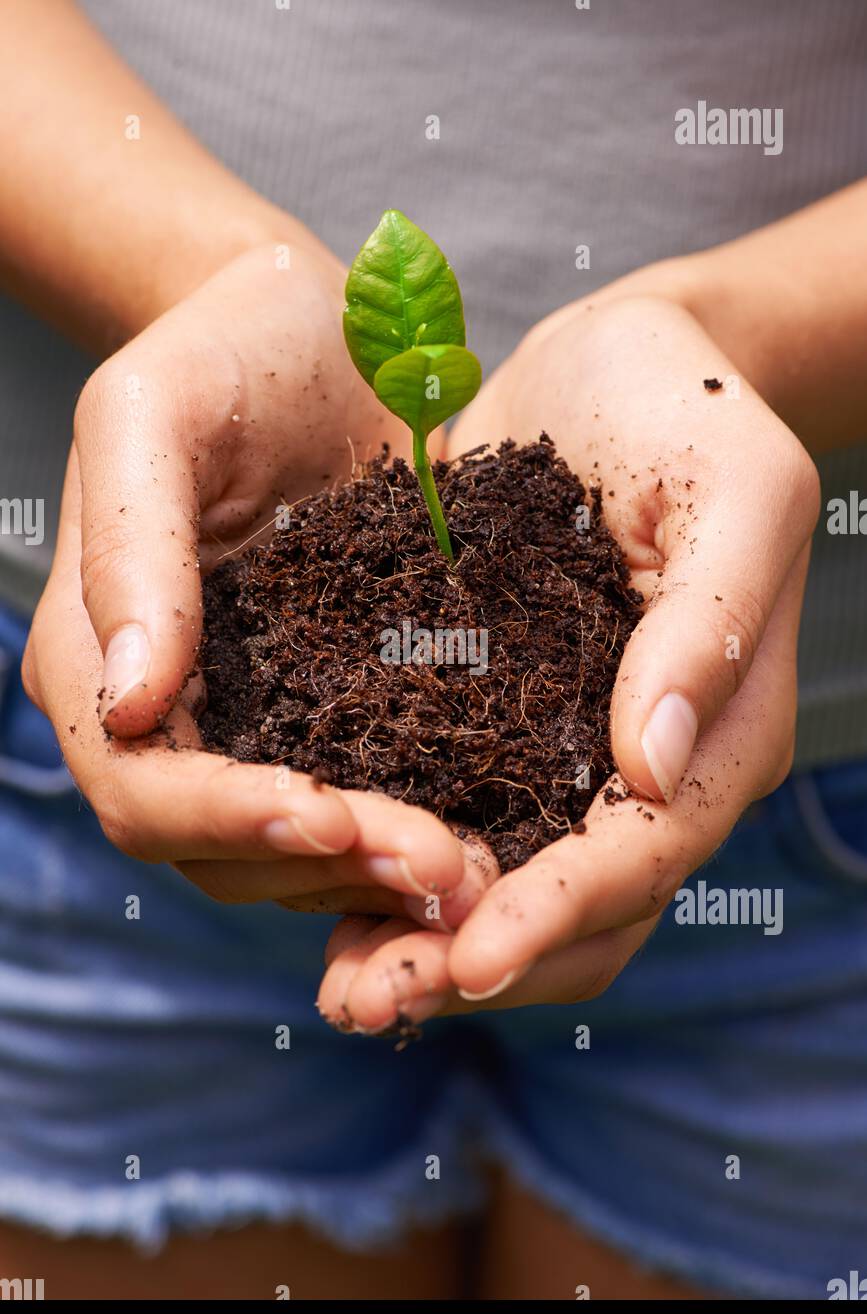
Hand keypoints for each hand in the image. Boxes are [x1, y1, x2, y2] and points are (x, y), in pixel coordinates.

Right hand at [23, 244, 484, 918]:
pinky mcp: (333, 713)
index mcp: (101, 652)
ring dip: (380, 877)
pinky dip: (412, 834)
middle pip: (221, 847)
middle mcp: (170, 711)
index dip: (227, 820)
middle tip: (447, 872)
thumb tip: (129, 701)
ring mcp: (254, 720)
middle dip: (326, 868)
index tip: (332, 820)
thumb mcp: (153, 415)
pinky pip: (363, 804)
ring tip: (480, 875)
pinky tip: (492, 839)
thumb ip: (133, 549)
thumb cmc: (224, 348)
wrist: (318, 332)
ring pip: (293, 854)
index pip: (141, 785)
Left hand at [316, 290, 819, 1028]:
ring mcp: (572, 755)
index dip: (556, 915)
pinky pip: (457, 821)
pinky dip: (397, 869)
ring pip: (510, 889)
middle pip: (576, 912)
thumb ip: (709, 628)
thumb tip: (649, 770)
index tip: (465, 959)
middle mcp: (646, 768)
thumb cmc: (693, 411)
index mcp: (717, 731)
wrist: (622, 365)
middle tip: (364, 1003)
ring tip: (334, 989)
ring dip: (423, 942)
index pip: (642, 854)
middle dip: (474, 963)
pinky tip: (320, 889)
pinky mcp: (506, 723)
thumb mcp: (734, 491)